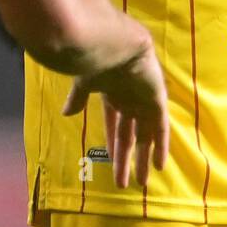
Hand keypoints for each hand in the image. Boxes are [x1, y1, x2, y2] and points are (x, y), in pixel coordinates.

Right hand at [62, 39, 168, 188]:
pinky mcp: (157, 100)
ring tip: (141, 182)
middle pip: (130, 136)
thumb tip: (66, 113)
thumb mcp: (83, 82)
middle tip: (123, 183)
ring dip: (143, 158)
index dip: (113, 144)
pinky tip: (160, 165)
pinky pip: (161, 128)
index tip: (110, 162)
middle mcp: (130, 99)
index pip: (114, 125)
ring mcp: (145, 100)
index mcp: (113, 94)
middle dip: (126, 159)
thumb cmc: (97, 59)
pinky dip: (161, 146)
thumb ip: (78, 98)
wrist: (116, 43)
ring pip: (145, 136)